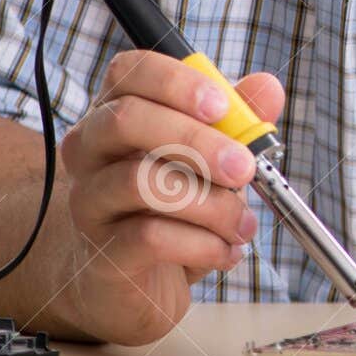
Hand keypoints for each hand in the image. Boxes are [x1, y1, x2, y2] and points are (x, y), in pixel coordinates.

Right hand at [57, 48, 283, 344]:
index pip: (130, 72)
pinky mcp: (99, 253)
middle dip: (196, 140)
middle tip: (244, 168)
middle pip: (126, 119)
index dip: (177, 82)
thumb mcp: (212, 159)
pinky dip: (202, 244)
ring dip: (211, 203)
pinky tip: (227, 251)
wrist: (133, 284)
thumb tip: (268, 86)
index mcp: (117, 111)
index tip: (222, 106)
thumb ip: (238, 120)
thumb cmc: (174, 207)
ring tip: (244, 223)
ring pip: (139, 181)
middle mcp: (90, 150)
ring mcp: (87, 201)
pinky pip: (149, 237)